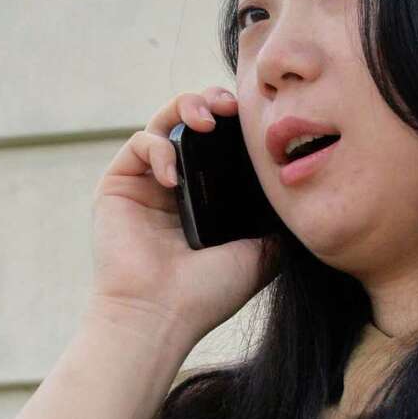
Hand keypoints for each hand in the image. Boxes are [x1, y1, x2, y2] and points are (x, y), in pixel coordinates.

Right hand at [88, 86, 281, 351]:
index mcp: (205, 198)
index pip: (220, 144)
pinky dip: (159, 148)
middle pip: (191, 122)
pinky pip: (139, 144)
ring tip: (207, 119)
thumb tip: (299, 198)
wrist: (161, 316)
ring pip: (163, 121)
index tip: (257, 119)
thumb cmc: (207, 293)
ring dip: (186, 107)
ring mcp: (145, 183)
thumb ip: (276, 224)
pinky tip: (174, 176)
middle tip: (231, 106)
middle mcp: (174, 185)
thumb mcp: (260, 255)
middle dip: (211, 102)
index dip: (236, 124)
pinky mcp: (117, 185)